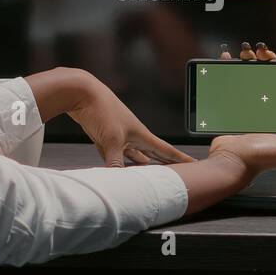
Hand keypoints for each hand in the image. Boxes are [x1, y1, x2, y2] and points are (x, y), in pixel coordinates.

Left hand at [69, 76, 194, 166]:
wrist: (81, 92)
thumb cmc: (101, 110)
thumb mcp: (111, 140)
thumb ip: (115, 162)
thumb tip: (119, 183)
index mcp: (140, 134)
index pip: (165, 149)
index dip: (180, 158)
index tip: (194, 163)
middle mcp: (132, 135)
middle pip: (152, 153)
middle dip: (163, 163)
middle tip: (175, 172)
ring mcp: (118, 135)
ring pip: (134, 154)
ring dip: (141, 163)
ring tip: (150, 172)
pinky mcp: (104, 136)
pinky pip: (116, 154)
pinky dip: (119, 162)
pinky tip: (119, 167)